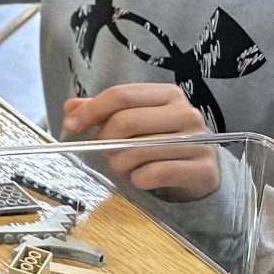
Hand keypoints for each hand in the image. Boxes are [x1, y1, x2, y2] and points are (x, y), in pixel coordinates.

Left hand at [61, 84, 219, 199]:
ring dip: (119, 163)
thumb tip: (70, 107)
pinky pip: (154, 174)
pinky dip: (137, 179)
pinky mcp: (203, 169)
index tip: (70, 126)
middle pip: (127, 122)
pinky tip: (140, 177)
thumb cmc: (159, 141)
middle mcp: (187, 113)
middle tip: (103, 151)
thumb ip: (101, 111)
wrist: (199, 171)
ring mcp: (199, 141)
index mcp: (167, 94)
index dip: (90, 111)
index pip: (121, 95)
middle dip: (105, 140)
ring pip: (138, 150)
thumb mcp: (132, 120)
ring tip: (122, 165)